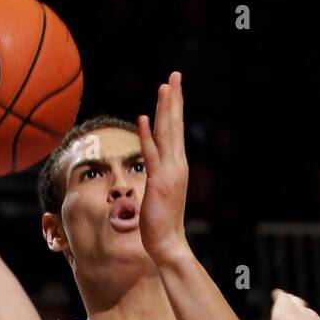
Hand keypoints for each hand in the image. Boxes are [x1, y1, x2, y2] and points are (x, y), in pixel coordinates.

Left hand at [137, 71, 188, 263]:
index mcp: (177, 166)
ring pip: (167, 135)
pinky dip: (147, 136)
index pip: (176, 131)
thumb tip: (152, 171)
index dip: (175, 108)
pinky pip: (151, 154)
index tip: (174, 87)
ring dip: (165, 110)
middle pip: (175, 126)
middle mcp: (177, 165)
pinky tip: (142, 118)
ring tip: (165, 86)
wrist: (168, 243)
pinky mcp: (158, 182)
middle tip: (175, 75)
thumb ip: (157, 177)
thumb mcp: (160, 194)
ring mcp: (169, 173)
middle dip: (175, 99)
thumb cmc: (162, 223)